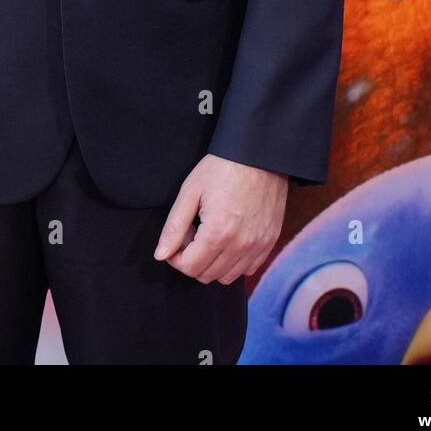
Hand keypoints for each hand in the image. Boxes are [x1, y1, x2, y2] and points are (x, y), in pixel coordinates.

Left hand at [153, 154, 286, 284]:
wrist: (258, 154)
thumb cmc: (222, 168)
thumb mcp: (190, 191)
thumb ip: (174, 226)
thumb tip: (160, 255)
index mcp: (218, 233)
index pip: (189, 267)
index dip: (176, 256)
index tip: (179, 236)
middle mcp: (240, 246)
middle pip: (206, 275)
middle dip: (192, 259)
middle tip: (193, 232)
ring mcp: (258, 246)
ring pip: (227, 277)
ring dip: (212, 263)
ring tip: (210, 235)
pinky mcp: (269, 242)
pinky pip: (247, 269)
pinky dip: (234, 262)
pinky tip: (228, 238)